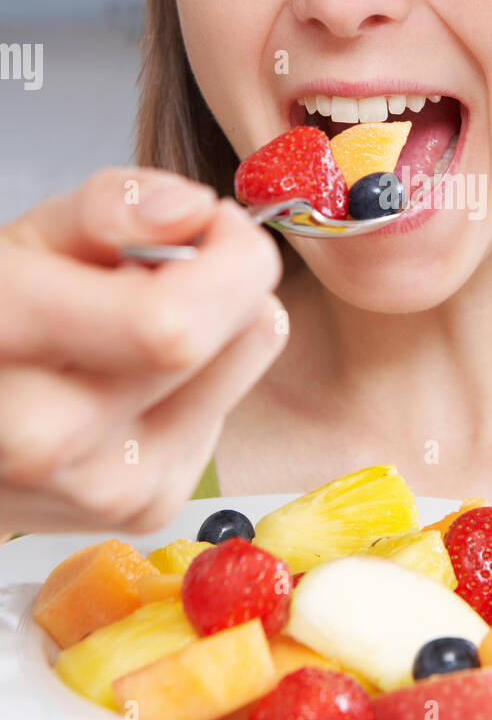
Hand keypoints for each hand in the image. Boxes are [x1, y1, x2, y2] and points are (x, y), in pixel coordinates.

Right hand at [0, 167, 286, 536]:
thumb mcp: (24, 238)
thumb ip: (107, 209)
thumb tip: (193, 211)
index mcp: (5, 338)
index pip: (170, 321)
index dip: (226, 258)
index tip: (215, 222)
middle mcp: (49, 436)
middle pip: (224, 347)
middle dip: (232, 284)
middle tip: (184, 262)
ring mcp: (101, 488)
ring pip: (239, 376)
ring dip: (222, 333)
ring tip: (149, 321)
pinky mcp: (144, 510)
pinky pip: (221, 419)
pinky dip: (204, 383)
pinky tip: (142, 376)